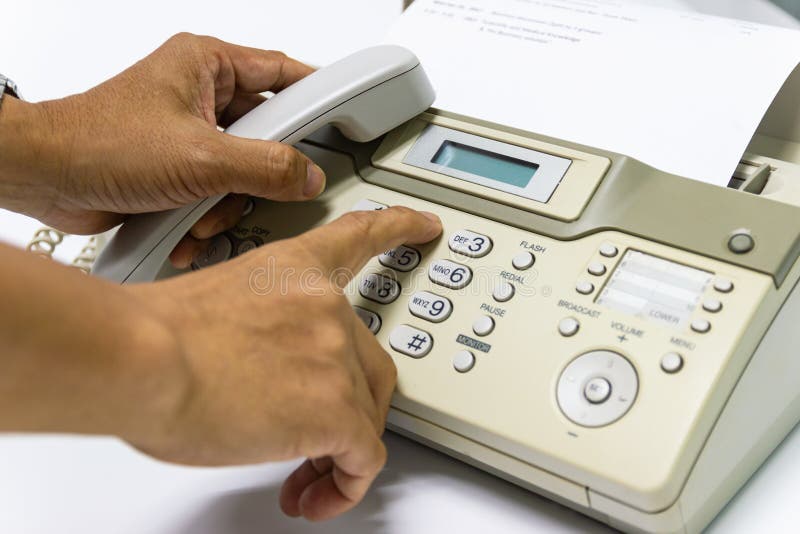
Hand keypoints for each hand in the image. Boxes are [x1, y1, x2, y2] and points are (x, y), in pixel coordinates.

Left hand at [0, 33, 322, 265]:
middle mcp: (201, 98)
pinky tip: (186, 223)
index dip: (317, 93)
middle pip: (267, 134)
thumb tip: (307, 175)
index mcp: (207, 66)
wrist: (47, 180)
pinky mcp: (178, 172)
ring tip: (201, 208)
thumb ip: (266, 166)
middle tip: (257, 184)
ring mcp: (190, 137)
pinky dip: (209, 216)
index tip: (344, 114)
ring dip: (230, 203)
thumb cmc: (98, 143)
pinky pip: (219, 194)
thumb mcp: (201, 156)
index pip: (282, 71)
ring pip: (245, 173)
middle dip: (261, 173)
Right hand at [124, 207, 441, 519]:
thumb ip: (255, 329)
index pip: (359, 237)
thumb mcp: (211, 305)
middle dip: (350, 405)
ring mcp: (336, 355)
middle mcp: (326, 307)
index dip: (398, 229)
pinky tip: (319, 494)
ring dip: (337, 452)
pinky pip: (363, 457)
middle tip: (320, 436)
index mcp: (293, 270)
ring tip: (303, 478)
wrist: (139, 357)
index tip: (423, 225)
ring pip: (363, 415)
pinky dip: (347, 484)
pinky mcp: (336, 408)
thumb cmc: (150, 335)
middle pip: (368, 362)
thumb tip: (251, 372)